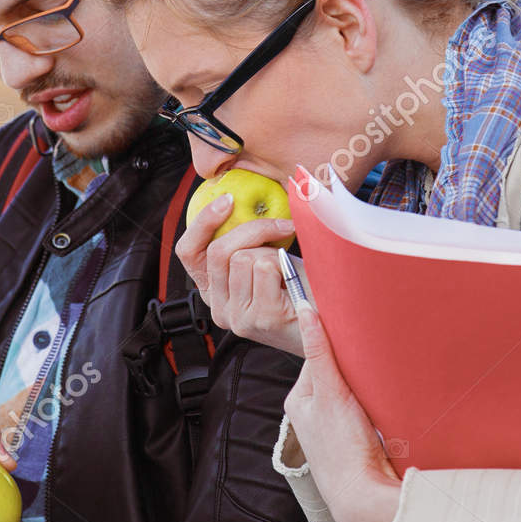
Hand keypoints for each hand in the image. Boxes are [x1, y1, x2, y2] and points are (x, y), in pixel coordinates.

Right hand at [176, 193, 303, 355]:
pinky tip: (294, 282)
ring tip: (287, 272)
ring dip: (271, 254)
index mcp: (214, 293)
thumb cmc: (299, 287)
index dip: (203, 223)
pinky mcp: (260, 318)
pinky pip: (263, 267)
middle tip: (282, 227)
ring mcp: (238, 317)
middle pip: (218, 250)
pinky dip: (283, 265)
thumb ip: (241, 244)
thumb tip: (233, 201)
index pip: (188, 252)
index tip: (228, 200)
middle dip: (253, 230)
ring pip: (243, 257)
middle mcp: (219, 309)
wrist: (333, 321)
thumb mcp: (262, 261)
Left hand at [283, 300, 401, 521]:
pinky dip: (379, 403)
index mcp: (299, 400)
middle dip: (357, 365)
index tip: (358, 333)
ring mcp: (337, 427)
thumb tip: (306, 309)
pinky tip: (388, 403)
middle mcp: (315, 413)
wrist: (366, 496)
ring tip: (381, 383)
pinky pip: (370, 408)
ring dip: (371, 384)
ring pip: (356, 390)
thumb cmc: (342, 449)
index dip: (339, 344)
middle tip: (374, 359)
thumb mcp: (330, 392)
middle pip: (339, 372)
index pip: (319, 356)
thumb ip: (320, 352)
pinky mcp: (359, 438)